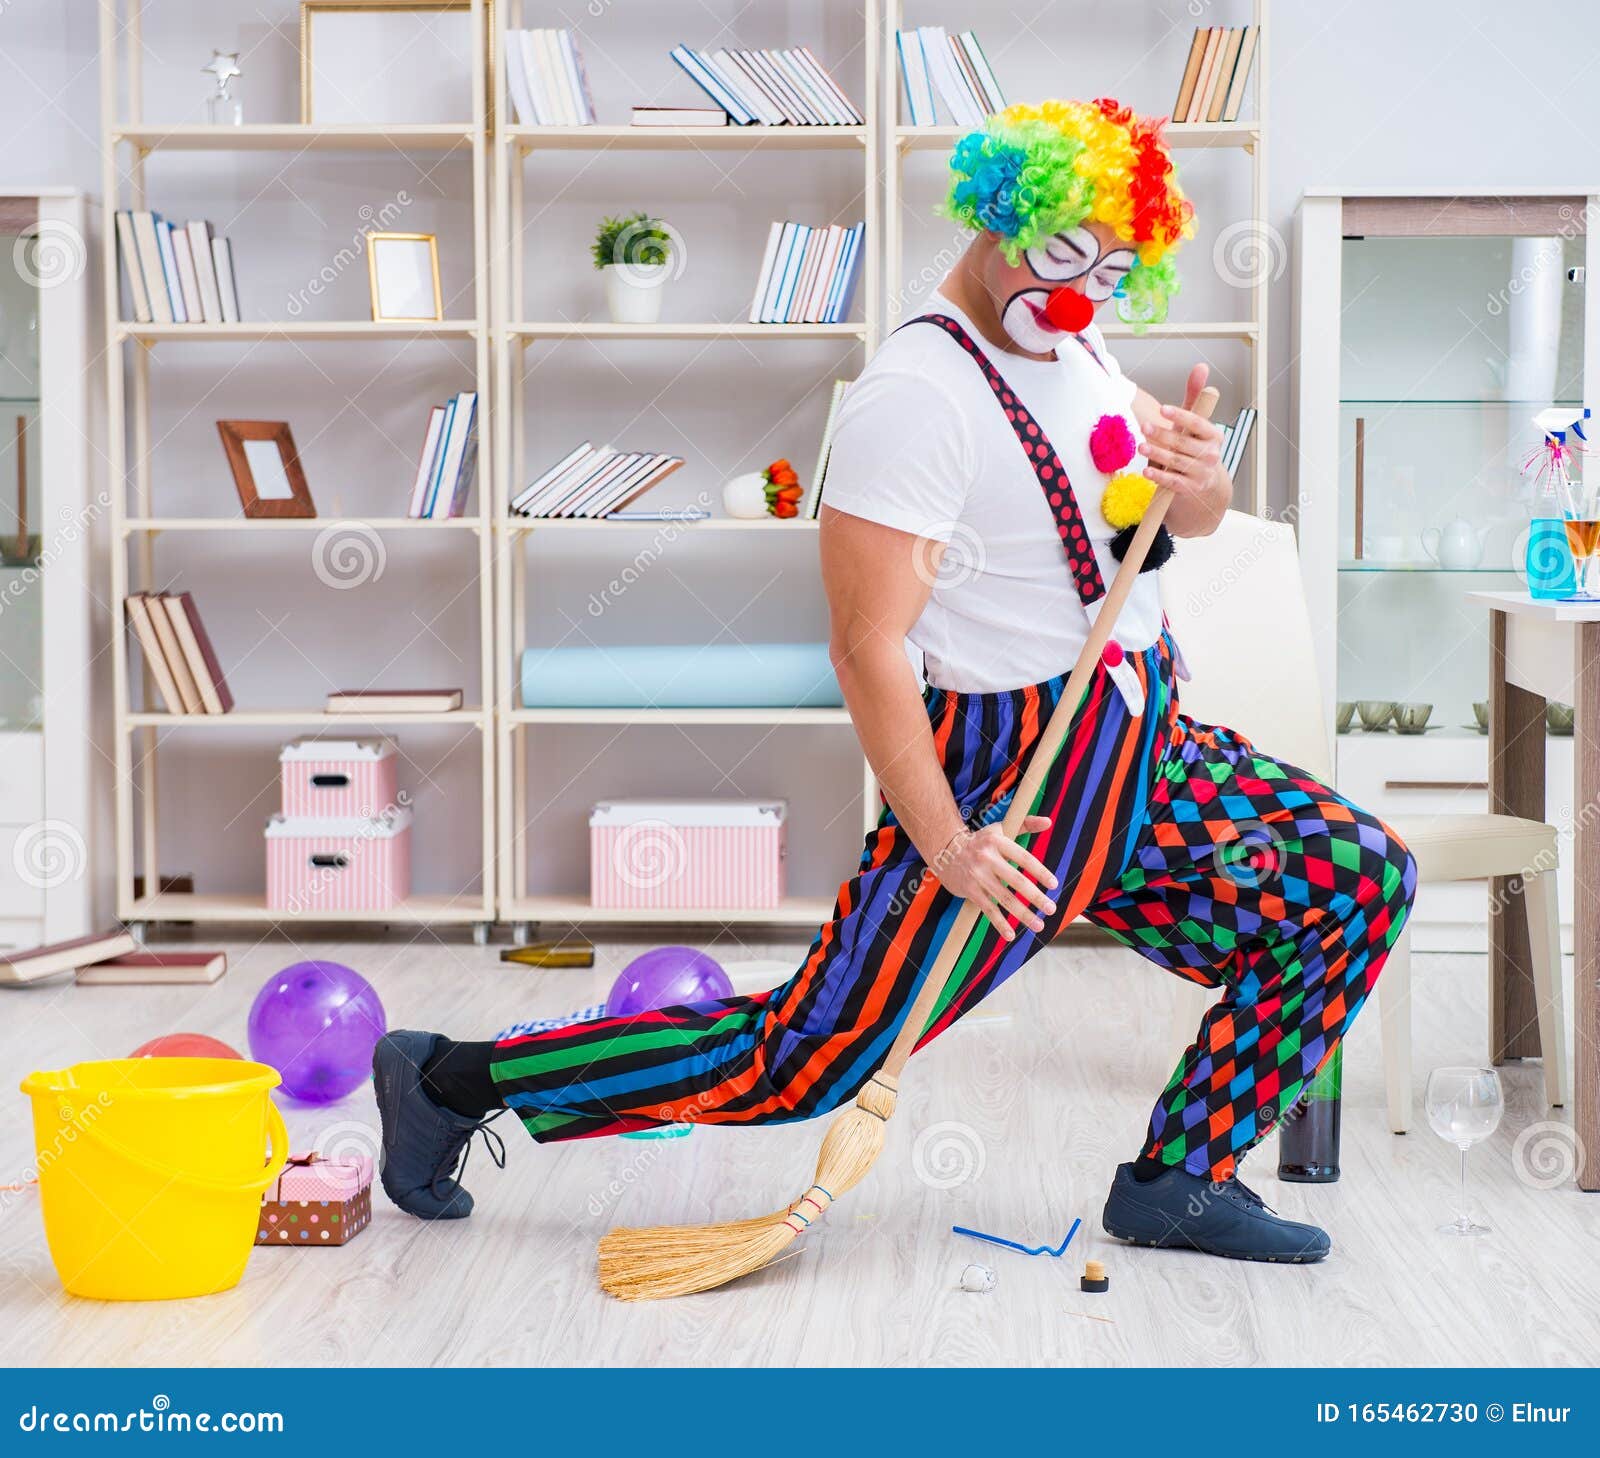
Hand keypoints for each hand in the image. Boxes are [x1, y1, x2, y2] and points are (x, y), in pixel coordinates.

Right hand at [932, 815, 1057, 940]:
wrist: (945, 849)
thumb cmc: (980, 840)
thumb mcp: (1000, 829)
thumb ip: (1025, 824)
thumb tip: (1048, 822)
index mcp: (998, 842)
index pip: (1024, 858)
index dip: (1040, 872)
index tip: (1054, 884)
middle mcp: (987, 858)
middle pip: (1016, 881)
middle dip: (1035, 897)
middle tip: (1051, 909)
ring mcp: (977, 876)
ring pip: (1004, 898)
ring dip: (1023, 914)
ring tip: (1038, 925)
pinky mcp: (969, 890)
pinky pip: (988, 909)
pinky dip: (999, 923)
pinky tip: (1010, 935)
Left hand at [1142, 362, 1223, 497]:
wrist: (1204, 482)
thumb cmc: (1194, 445)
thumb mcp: (1194, 423)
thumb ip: (1195, 396)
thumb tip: (1201, 366)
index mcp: (1214, 435)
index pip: (1197, 423)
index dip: (1180, 416)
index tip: (1163, 409)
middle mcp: (1211, 454)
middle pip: (1183, 443)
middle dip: (1163, 434)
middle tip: (1144, 427)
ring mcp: (1202, 473)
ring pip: (1176, 461)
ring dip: (1157, 454)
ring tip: (1141, 446)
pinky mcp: (1191, 489)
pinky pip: (1173, 482)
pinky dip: (1159, 477)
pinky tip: (1146, 471)